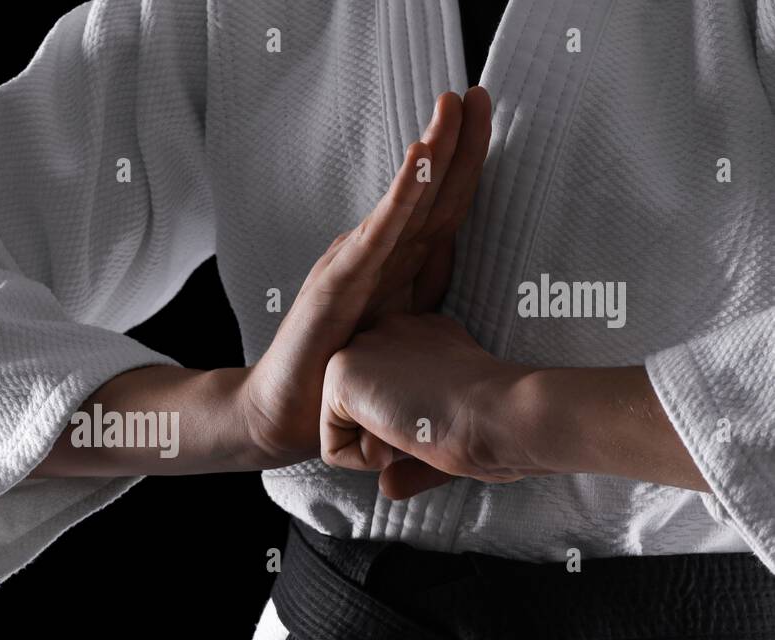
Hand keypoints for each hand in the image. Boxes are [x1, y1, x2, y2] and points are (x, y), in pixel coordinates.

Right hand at [238, 87, 492, 468]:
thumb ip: (423, 291)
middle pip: (428, 192)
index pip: (442, 207)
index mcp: (395, 265)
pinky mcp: (336, 283)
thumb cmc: (338, 371)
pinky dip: (399, 198)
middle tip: (478, 92)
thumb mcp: (397, 327)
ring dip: (431, 154)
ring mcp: (353, 264)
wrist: (285, 411)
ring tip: (450, 110)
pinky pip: (375, 234)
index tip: (490, 117)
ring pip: (404, 202)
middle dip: (456, 141)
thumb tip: (458, 261)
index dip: (469, 164)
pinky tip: (416, 164)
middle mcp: (375, 254)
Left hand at [319, 311, 542, 497]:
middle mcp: (390, 331)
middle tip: (436, 424)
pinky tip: (402, 434)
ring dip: (382, 447)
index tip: (452, 419)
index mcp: (422, 338)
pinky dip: (366, 461)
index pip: (392, 398)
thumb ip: (412, 455)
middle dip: (394, 436)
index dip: (417, 429)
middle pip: (365, 412)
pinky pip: (334, 448)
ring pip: (345, 429)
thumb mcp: (450, 433)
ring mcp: (362, 346)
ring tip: (420, 425)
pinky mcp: (339, 372)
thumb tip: (386, 486)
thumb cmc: (496, 429)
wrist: (504, 414)